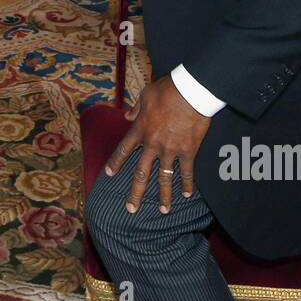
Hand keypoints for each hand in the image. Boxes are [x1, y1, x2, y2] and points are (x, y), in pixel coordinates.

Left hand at [103, 74, 209, 214]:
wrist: (190, 91)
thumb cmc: (167, 90)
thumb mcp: (146, 95)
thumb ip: (136, 109)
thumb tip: (127, 116)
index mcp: (140, 130)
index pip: (124, 150)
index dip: (116, 163)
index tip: (109, 174)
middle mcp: (152, 144)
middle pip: (141, 173)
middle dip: (136, 193)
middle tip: (131, 209)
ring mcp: (170, 150)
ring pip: (164, 178)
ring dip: (164, 196)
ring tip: (164, 211)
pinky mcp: (188, 150)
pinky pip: (187, 171)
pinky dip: (187, 184)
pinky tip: (187, 195)